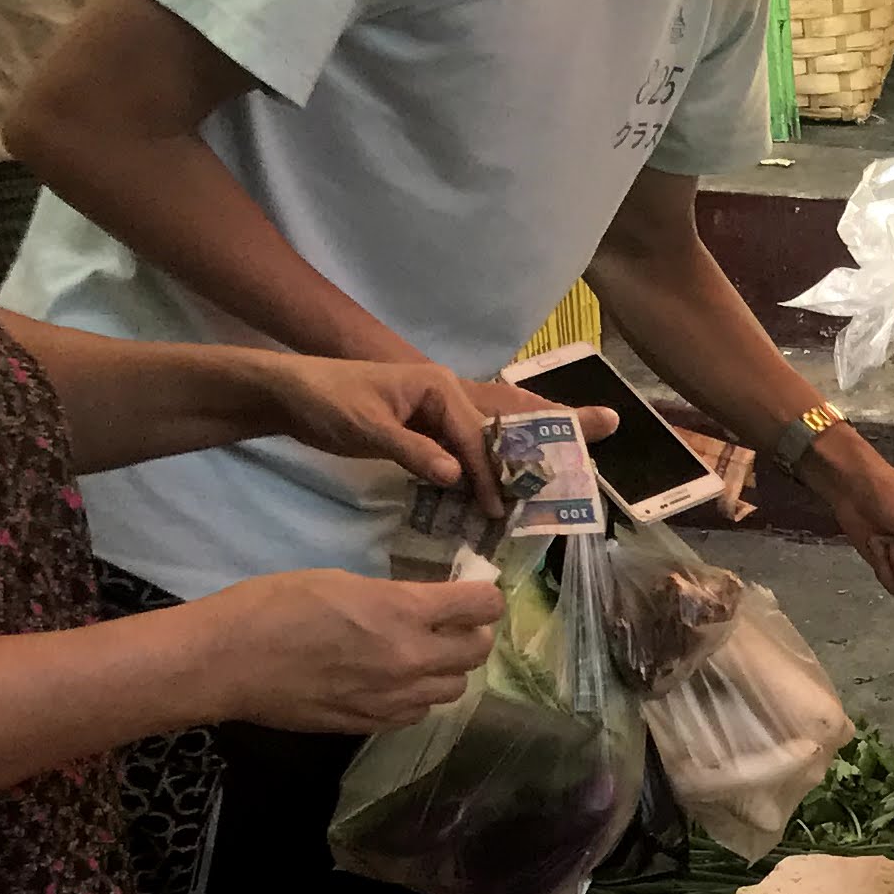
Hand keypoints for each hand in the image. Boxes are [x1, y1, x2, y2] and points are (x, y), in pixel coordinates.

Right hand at [199, 567, 507, 734]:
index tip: (475, 593)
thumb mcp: (341, 581)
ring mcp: (394, 697)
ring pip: (454, 688)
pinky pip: (418, 712)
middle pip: (477, 652)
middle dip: (472, 634)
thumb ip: (393, 597)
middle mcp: (411, 658)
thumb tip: (423, 604)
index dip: (485, 597)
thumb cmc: (272, 606)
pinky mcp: (373, 723)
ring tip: (420, 655)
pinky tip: (394, 683)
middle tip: (451, 624)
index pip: (481, 606)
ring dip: (446, 670)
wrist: (226, 661)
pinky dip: (417, 697)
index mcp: (403, 611)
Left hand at [254, 357, 611, 513]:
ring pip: (497, 424)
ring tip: (582, 439)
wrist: (285, 392)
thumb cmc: (323, 402)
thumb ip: (411, 451)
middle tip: (609, 423)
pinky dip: (495, 455)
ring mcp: (439, 406)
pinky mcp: (427, 424)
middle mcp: (448, 390)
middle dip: (558, 421)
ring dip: (534, 438)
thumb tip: (455, 477)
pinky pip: (472, 440)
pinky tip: (512, 471)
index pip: (477, 434)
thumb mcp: (362, 427)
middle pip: (511, 413)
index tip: (500, 508)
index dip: (492, 472)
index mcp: (438, 385)